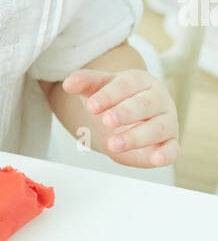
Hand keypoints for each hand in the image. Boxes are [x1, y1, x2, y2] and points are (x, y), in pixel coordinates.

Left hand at [62, 68, 178, 168]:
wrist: (129, 120)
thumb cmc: (115, 101)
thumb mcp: (97, 90)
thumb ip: (85, 84)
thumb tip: (68, 83)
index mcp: (141, 81)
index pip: (127, 84)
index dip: (109, 95)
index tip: (91, 106)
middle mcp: (158, 99)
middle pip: (145, 104)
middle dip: (126, 113)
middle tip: (106, 121)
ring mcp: (167, 121)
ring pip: (158, 128)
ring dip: (137, 137)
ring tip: (114, 144)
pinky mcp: (169, 144)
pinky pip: (172, 149)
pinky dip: (166, 154)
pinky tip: (156, 159)